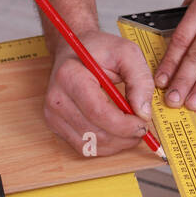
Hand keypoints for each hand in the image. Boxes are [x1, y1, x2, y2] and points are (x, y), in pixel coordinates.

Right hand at [43, 30, 156, 158]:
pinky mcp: (55, 125)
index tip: (143, 123)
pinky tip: (115, 132)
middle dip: (125, 136)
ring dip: (117, 143)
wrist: (74, 49)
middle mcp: (56, 98)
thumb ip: (140, 79)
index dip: (125, 125)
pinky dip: (105, 145)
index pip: (98, 112)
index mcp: (70, 76)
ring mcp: (53, 114)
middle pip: (95, 133)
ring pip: (91, 145)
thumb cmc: (98, 49)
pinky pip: (84, 147)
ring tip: (130, 129)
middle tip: (142, 127)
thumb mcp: (127, 53)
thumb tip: (143, 112)